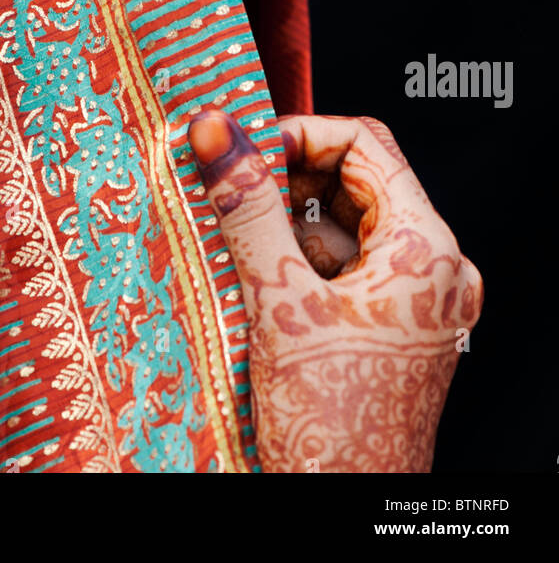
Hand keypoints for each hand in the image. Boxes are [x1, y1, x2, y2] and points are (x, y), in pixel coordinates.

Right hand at [187, 109, 483, 472]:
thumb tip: (217, 131)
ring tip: (228, 242)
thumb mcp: (279, 303)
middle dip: (284, 184)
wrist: (342, 517)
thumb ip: (247, 209)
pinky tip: (250, 284)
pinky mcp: (389, 331)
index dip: (299, 135)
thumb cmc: (332, 428)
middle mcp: (432, 270)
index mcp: (427, 250)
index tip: (242, 148)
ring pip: (340, 229)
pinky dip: (294, 267)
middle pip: (353, 185)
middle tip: (224, 189)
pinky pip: (340, 271)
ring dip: (282, 227)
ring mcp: (413, 303)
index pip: (365, 146)